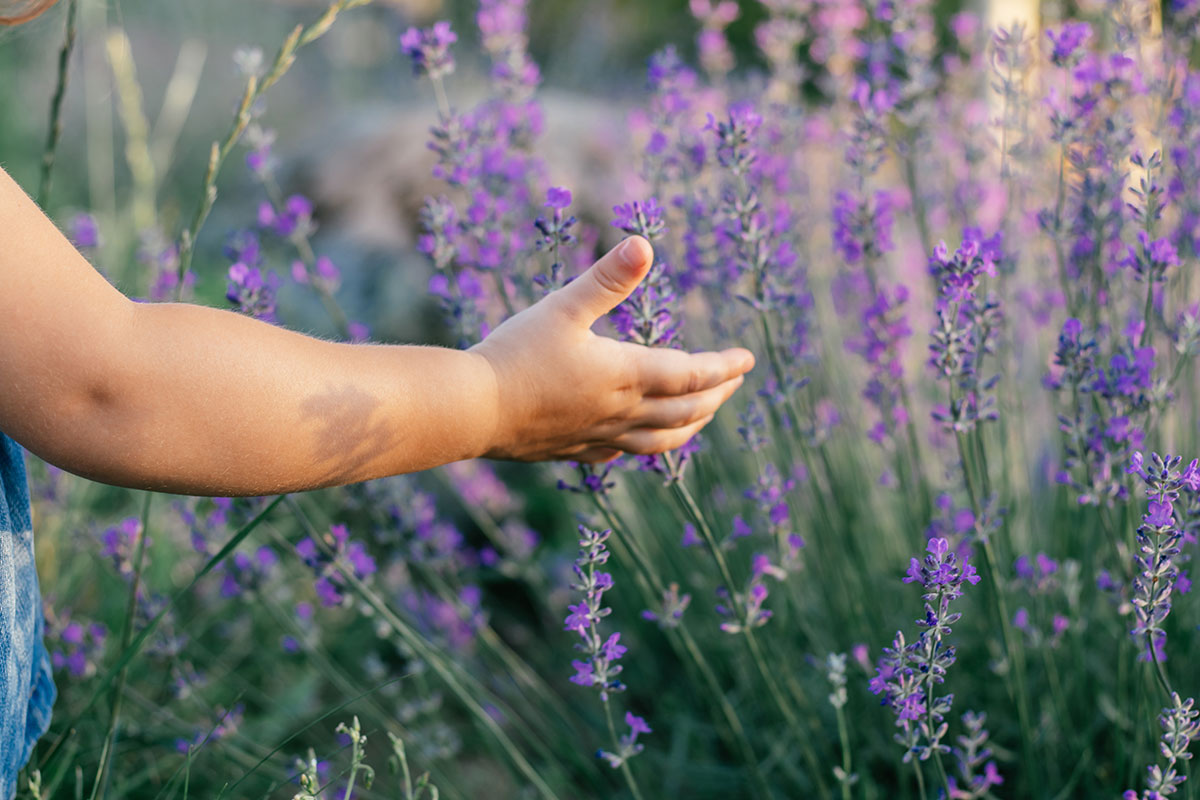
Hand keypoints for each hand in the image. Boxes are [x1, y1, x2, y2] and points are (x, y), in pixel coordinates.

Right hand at [470, 236, 753, 462]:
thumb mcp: (562, 307)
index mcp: (625, 374)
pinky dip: (644, 445)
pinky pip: (622, 453)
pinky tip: (639, 440)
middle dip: (717, 395)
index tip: (746, 359)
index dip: (723, 367)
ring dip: (691, 425)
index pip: (692, 375)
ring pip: (661, 440)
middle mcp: (620, 411)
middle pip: (686, 410)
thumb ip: (606, 279)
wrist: (471, 410)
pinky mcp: (573, 450)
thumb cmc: (515, 354)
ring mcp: (598, 436)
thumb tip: (644, 243)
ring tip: (704, 416)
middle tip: (735, 381)